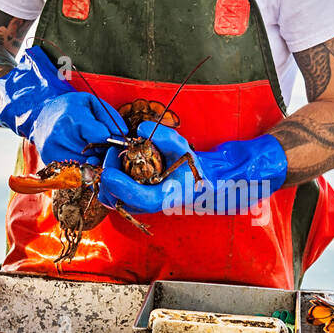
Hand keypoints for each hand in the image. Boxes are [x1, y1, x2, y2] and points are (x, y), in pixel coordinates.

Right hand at [0, 48, 119, 160]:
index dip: (110, 140)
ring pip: (87, 166)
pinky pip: (75, 172)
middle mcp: (60, 137)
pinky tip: (81, 156)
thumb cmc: (71, 108)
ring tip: (90, 149)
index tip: (110, 138)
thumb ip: (110, 118)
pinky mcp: (50, 163)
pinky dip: (84, 167)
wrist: (42, 115)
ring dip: (94, 161)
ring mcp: (53, 152)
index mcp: (73, 119)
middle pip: (95, 154)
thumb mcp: (92, 103)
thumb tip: (122, 136)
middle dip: (103, 152)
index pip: (101, 138)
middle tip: (101, 145)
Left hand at [99, 121, 288, 215]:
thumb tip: (141, 129)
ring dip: (113, 185)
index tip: (107, 172)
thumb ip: (168, 139)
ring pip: (126, 201)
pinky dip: (121, 180)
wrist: (229, 178)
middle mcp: (163, 202)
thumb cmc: (214, 169)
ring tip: (107, 163)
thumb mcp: (191, 150)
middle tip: (104, 162)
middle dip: (111, 186)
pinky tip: (117, 165)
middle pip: (127, 204)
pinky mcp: (155, 193)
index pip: (141, 199)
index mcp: (173, 197)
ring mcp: (158, 200)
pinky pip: (131, 192)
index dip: (121, 188)